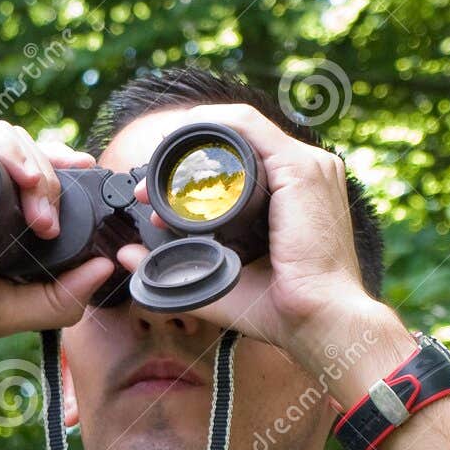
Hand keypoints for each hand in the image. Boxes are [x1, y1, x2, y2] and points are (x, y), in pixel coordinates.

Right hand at [0, 115, 115, 342]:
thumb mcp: (7, 308)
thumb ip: (58, 300)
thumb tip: (105, 270)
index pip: (31, 164)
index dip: (60, 163)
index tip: (86, 172)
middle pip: (21, 147)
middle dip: (47, 179)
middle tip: (48, 222)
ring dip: (27, 159)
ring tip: (37, 195)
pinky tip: (9, 169)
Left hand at [114, 103, 403, 383]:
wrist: (322, 321)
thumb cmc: (282, 310)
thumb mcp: (219, 281)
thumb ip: (174, 269)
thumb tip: (128, 256)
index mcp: (295, 194)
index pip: (241, 160)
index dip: (192, 170)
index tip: (153, 196)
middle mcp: (306, 172)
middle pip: (236, 142)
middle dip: (183, 158)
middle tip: (146, 188)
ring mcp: (308, 166)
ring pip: (238, 129)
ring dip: (190, 143)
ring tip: (156, 171)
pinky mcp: (301, 170)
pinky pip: (248, 128)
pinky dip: (212, 128)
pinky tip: (183, 142)